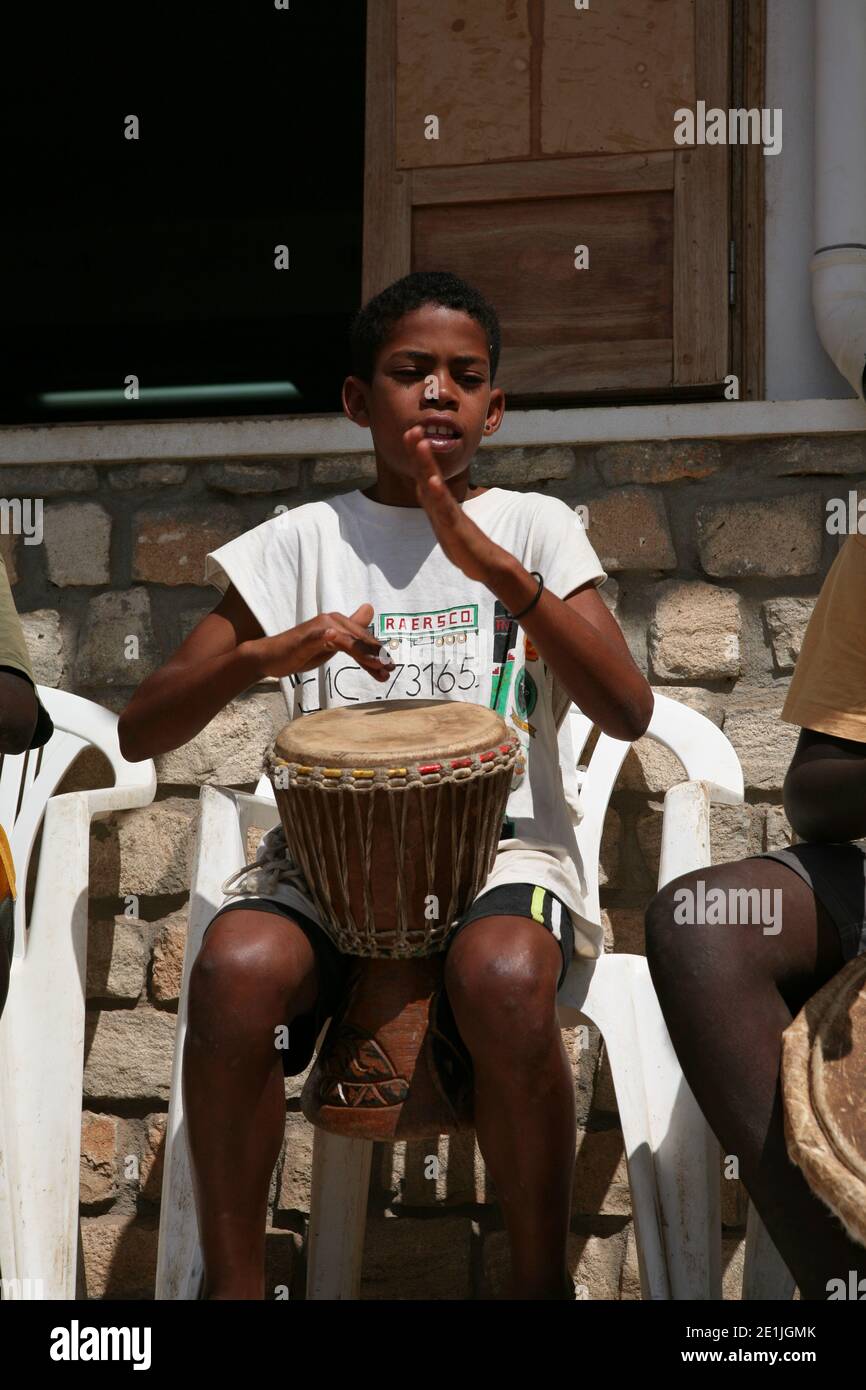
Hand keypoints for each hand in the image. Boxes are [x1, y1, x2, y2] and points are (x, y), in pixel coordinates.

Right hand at [255, 605, 393, 681]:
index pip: (364, 639)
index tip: (389, 670)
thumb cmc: (300, 651)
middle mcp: (333, 620)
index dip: (377, 653)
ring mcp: (322, 626)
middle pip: (361, 639)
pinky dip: (347, 647)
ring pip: (352, 641)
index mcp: (338, 623)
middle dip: (377, 656)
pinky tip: (359, 658)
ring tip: (381, 669)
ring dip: (368, 655)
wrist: (270, 657)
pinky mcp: (312, 636)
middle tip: (390, 671)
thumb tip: (369, 610)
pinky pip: (334, 641)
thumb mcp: (330, 645)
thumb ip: (349, 633)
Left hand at [407, 425, 508, 584]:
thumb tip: (425, 487)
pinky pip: (446, 509)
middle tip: (413, 428)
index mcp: (440, 503)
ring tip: (421, 443)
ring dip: (427, 464)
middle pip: (429, 473)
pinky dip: (438, 495)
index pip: (426, 475)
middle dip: (419, 451)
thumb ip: (435, 504)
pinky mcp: (456, 527)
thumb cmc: (464, 544)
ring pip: (436, 486)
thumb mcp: (443, 522)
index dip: (417, 456)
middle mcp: (445, 504)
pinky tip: (432, 481)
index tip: (410, 433)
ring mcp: (451, 514)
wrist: (485, 563)